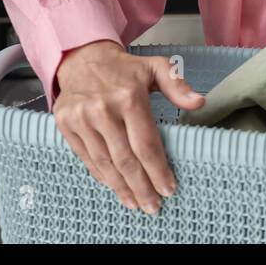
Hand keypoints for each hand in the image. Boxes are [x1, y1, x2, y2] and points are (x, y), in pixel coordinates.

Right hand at [53, 39, 205, 214]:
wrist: (83, 58)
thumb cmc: (124, 68)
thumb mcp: (156, 67)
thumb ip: (178, 85)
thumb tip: (200, 102)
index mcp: (129, 97)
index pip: (146, 144)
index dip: (158, 170)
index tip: (168, 188)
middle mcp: (103, 109)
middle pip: (125, 159)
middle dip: (141, 187)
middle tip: (153, 205)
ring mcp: (82, 118)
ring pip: (104, 163)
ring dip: (121, 187)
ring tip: (135, 203)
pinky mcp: (66, 124)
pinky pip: (86, 157)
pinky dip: (101, 175)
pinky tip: (114, 186)